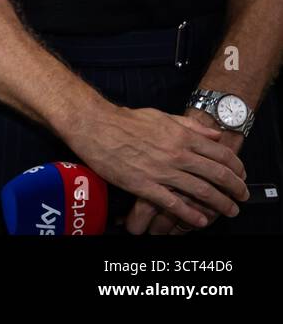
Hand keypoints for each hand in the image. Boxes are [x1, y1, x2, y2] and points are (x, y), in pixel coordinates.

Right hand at [125, 109, 245, 233]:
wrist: (95, 126)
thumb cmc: (125, 120)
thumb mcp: (161, 115)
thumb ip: (190, 126)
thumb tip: (214, 134)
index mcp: (181, 136)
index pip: (221, 154)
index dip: (237, 167)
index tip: (241, 175)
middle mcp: (176, 154)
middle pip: (217, 175)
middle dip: (235, 188)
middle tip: (241, 196)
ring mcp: (161, 171)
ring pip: (201, 191)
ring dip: (220, 204)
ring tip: (229, 210)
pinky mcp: (145, 185)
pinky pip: (174, 204)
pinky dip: (191, 215)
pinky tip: (200, 220)